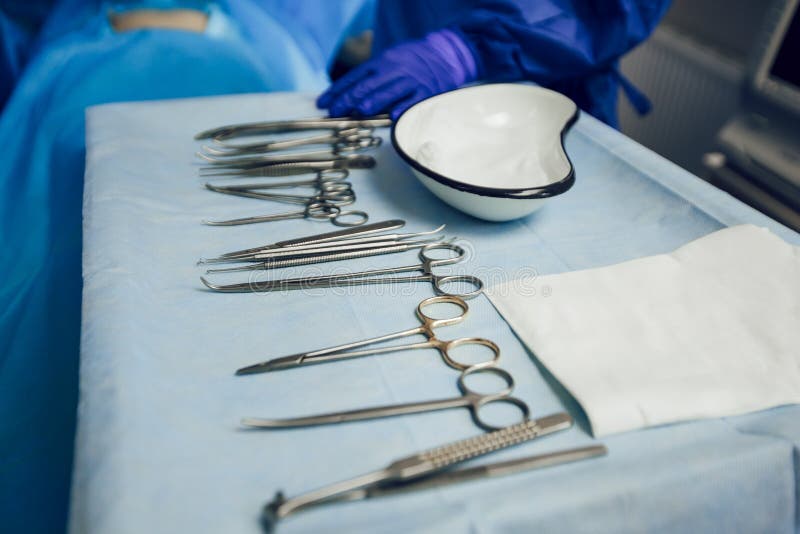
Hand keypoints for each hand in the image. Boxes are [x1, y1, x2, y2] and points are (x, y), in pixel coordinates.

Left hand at [317, 29, 476, 119]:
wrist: (445, 54)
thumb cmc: (412, 61)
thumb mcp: (389, 60)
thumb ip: (371, 75)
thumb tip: (346, 95)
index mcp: (381, 61)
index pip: (354, 77)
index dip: (337, 90)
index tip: (323, 103)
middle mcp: (393, 70)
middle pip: (367, 85)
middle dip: (348, 99)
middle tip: (335, 112)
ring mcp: (410, 81)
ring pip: (388, 92)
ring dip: (372, 102)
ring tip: (358, 112)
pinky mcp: (426, 92)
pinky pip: (412, 101)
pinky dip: (402, 109)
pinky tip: (392, 117)